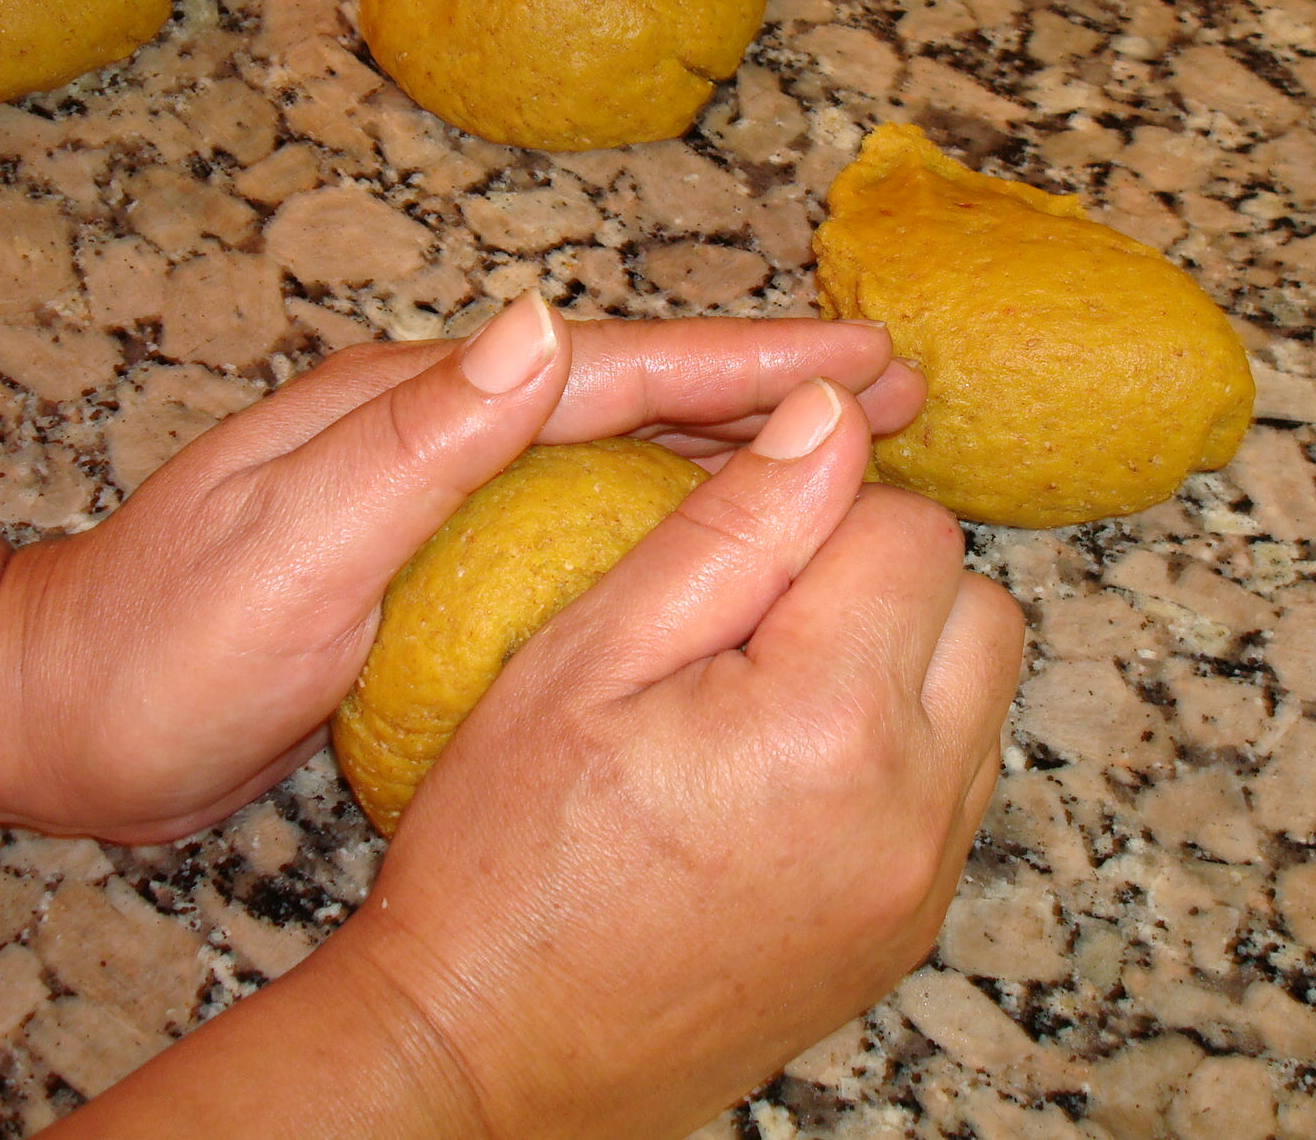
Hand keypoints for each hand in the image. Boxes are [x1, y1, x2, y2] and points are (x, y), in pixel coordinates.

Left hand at [0, 301, 925, 840]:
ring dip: (722, 447)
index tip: (860, 356)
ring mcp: (431, 488)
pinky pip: (572, 513)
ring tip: (837, 457)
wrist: (60, 709)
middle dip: (760, 388)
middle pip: (625, 391)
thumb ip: (414, 443)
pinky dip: (655, 512)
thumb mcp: (287, 547)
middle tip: (891, 389)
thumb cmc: (161, 644)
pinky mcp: (426, 554)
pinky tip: (706, 542)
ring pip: (608, 451)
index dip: (739, 363)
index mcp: (413, 408)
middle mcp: (432, 428)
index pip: (606, 371)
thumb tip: (536, 328)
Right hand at [332, 375, 1024, 1138]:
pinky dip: (893, 740)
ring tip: (761, 683)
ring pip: (979, 692)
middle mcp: (915, 810)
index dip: (820, 504)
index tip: (735, 538)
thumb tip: (827, 423)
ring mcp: (922, 883)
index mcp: (831, 723)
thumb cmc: (510, 854)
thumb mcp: (587, 658)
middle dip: (881, 572)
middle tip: (752, 607)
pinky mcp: (906, 928)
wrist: (495, 1051)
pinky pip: (953, 783)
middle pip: (976, 602)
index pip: (912, 526)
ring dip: (895, 654)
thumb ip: (726, 531)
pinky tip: (781, 761)